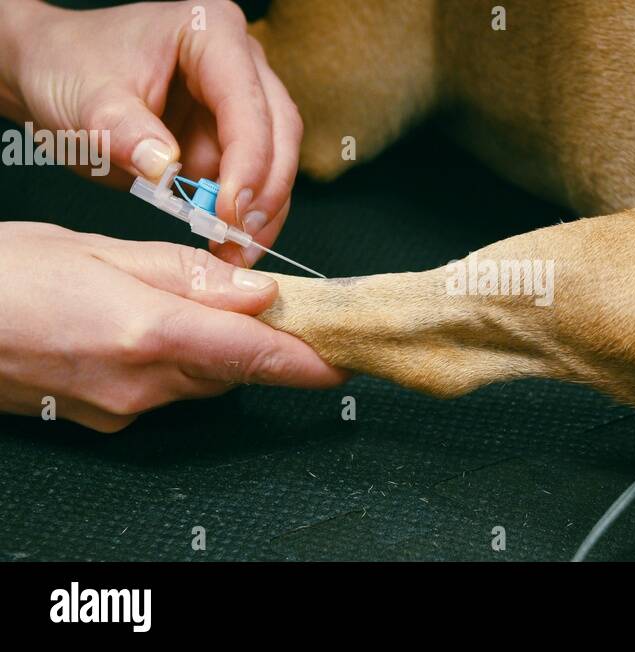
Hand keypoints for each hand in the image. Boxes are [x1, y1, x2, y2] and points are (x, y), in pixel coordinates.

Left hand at [0, 0, 302, 266]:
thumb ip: (124, 130)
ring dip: (263, 212)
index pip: (247, 103)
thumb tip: (165, 166)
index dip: (248, 160)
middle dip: (266, 191)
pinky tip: (228, 243)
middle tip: (241, 236)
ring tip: (235, 251)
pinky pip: (256, 183)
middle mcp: (240, 64)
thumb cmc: (68, 67)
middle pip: (280, 132)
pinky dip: (246, 217)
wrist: (51, 74)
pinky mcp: (232, 139)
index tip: (231, 210)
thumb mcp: (85, 98)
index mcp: (211, 34)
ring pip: (279, 162)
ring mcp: (241, 103)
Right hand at [0, 222, 345, 432]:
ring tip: (208, 303)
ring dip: (222, 347)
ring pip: (205, 379)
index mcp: (149, 334)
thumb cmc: (7, 275)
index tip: (348, 359)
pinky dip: (183, 359)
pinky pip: (169, 388)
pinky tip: (158, 325)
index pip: (257, 356)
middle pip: (237, 368)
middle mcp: (143, 384)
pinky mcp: (107, 416)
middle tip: (283, 306)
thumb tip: (261, 292)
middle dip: (264, 341)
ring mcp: (124, 408)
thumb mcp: (101, 250)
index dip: (310, 362)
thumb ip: (189, 275)